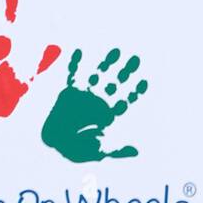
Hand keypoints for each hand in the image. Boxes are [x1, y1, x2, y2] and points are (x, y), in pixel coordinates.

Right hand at [41, 47, 147, 161]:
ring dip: (107, 63)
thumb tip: (137, 152)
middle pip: (116, 82)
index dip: (136, 91)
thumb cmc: (80, 148)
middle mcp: (99, 100)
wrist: (57, 144)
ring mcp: (86, 93)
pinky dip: (76, 63)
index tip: (145, 82)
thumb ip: (118, 151)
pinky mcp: (70, 91)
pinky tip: (79, 51)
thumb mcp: (101, 151)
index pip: (126, 99)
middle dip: (126, 71)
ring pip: (99, 74)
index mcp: (109, 113)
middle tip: (136, 59)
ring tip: (117, 51)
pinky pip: (73, 74)